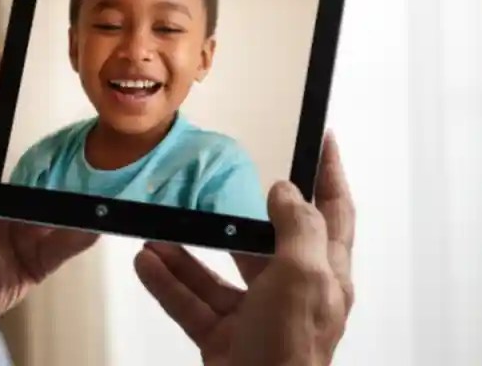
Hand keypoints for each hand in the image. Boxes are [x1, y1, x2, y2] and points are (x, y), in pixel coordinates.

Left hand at [0, 55, 97, 316]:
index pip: (20, 135)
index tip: (72, 95)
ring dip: (86, 190)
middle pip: (50, 168)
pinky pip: (67, 243)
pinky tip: (98, 213)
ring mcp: (20, 228)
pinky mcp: (33, 261)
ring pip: (64, 203)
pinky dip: (83, 229)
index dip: (44, 118)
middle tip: (107, 134)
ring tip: (112, 170)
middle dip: (76, 155)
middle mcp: (2, 196)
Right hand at [134, 133, 354, 365]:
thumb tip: (286, 191)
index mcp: (325, 277)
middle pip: (265, 241)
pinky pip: (191, 304)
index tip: (324, 137)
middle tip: (212, 180)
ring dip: (187, 251)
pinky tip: (147, 261)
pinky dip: (167, 282)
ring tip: (158, 228)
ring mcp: (257, 319)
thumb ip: (296, 230)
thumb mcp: (303, 279)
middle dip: (234, 214)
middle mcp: (293, 294)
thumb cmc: (290, 356)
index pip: (334, 213)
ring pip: (219, 273)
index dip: (331, 174)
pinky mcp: (225, 341)